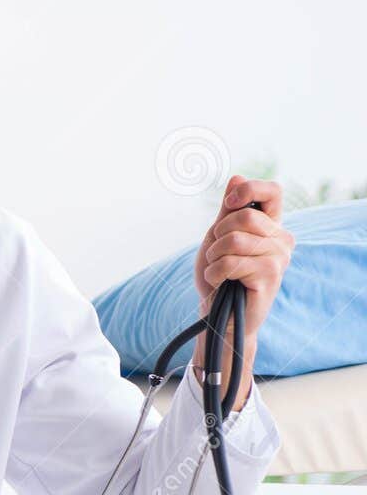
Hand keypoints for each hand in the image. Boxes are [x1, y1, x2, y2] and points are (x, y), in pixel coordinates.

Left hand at [192, 175, 293, 410]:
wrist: (219, 318)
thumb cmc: (218, 279)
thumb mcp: (217, 239)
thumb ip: (227, 210)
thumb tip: (236, 176)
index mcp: (270, 225)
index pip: (272, 191)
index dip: (249, 191)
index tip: (228, 204)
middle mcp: (280, 238)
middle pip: (244, 216)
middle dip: (218, 235)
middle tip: (215, 255)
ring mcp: (279, 257)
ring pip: (235, 239)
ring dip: (213, 257)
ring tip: (217, 271)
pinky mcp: (270, 276)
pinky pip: (232, 262)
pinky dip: (215, 272)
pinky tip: (219, 283)